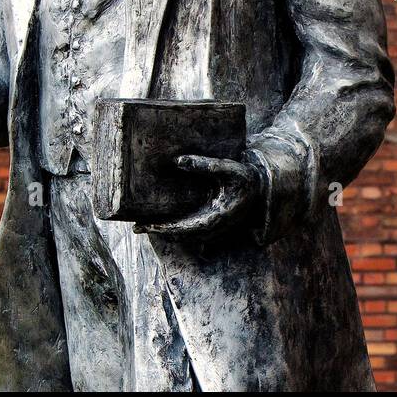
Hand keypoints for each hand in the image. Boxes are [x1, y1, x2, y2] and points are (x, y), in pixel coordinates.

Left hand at [136, 156, 264, 242]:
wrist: (260, 190)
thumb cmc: (244, 178)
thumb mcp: (227, 168)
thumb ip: (204, 165)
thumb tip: (177, 160)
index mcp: (215, 217)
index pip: (184, 228)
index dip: (164, 228)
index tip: (146, 226)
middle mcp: (213, 228)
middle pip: (180, 235)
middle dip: (159, 231)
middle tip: (137, 227)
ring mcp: (212, 229)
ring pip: (184, 235)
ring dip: (165, 231)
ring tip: (144, 224)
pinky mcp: (211, 225)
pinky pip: (189, 230)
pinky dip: (174, 227)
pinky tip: (161, 219)